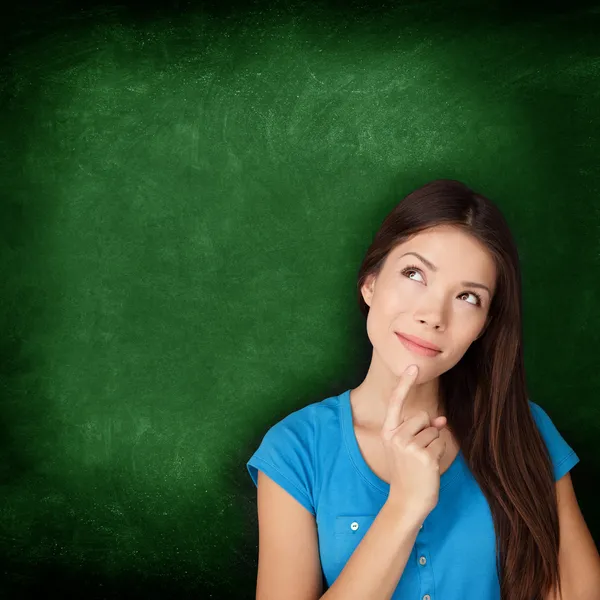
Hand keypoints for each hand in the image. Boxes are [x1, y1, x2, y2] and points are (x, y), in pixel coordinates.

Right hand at [380, 364, 446, 520]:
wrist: (407, 500)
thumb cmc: (408, 473)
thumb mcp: (407, 449)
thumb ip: (420, 430)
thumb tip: (441, 419)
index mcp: (388, 432)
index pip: (396, 403)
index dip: (405, 384)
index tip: (412, 367)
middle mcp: (395, 435)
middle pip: (422, 416)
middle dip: (426, 431)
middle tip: (417, 454)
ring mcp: (409, 445)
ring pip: (434, 431)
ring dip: (434, 445)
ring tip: (423, 463)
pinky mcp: (424, 455)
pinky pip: (441, 443)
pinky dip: (440, 454)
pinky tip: (430, 468)